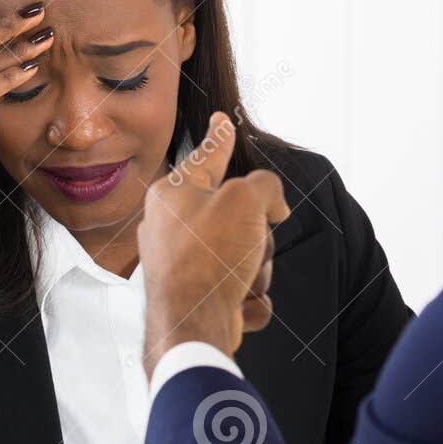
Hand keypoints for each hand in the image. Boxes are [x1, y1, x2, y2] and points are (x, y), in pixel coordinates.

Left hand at [138, 112, 288, 371]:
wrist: (194, 323)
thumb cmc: (210, 256)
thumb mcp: (246, 199)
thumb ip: (264, 186)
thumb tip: (272, 206)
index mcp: (173, 194)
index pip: (206, 156)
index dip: (221, 137)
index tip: (220, 119)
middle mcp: (170, 227)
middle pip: (238, 219)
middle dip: (256, 237)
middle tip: (250, 244)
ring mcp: (180, 265)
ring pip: (243, 257)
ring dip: (255, 271)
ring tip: (241, 280)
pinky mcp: (193, 298)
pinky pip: (238, 292)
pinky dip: (246, 301)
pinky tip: (237, 306)